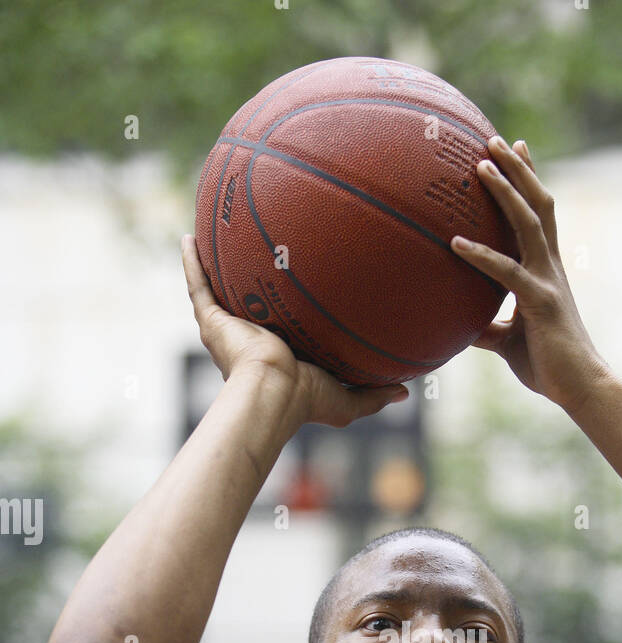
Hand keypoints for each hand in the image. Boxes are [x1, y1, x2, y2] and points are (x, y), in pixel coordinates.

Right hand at [181, 235, 408, 426]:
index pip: (282, 328)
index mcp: (276, 356)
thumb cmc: (306, 399)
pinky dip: (191, 262)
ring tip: (214, 238)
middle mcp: (248, 340)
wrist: (273, 391)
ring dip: (215, 267)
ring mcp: (228, 329)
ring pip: (219, 291)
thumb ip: (375, 395)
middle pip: (247, 305)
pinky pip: (198, 285)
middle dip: (248, 284)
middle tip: (258, 258)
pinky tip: (188, 238)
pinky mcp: (212, 321)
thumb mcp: (348, 400)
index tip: (297, 294)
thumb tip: (406, 393)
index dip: (286, 314)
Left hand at [450, 139, 610, 415]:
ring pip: (529, 223)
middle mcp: (550, 267)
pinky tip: (455, 243)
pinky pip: (506, 272)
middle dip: (517, 170)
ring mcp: (548, 280)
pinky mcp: (540, 302)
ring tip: (481, 164)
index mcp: (546, 271)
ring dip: (506, 190)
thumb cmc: (549, 366)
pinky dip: (480, 255)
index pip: (537, 216)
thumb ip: (488, 327)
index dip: (526, 182)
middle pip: (537, 205)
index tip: (513, 150)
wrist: (581, 388)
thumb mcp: (509, 342)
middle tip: (494, 140)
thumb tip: (462, 326)